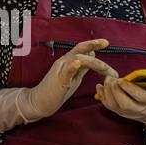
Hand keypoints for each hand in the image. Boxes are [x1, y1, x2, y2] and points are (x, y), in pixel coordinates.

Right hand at [0, 38, 117, 130]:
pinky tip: (77, 63)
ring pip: (76, 59)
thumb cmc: (56, 91)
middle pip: (80, 49)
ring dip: (91, 61)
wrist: (39, 102)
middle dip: (94, 45)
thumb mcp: (74, 77)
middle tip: (106, 44)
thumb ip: (82, 67)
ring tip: (103, 67)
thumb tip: (92, 55)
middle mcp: (64, 62)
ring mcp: (60, 71)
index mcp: (68, 61)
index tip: (106, 42)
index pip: (82, 49)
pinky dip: (71, 67)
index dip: (94, 44)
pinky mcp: (58, 82)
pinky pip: (65, 72)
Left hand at [98, 76, 145, 132]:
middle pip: (124, 104)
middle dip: (115, 90)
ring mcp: (131, 114)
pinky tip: (100, 87)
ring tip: (107, 80)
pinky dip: (103, 97)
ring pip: (115, 107)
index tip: (122, 79)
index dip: (129, 89)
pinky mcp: (123, 114)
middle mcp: (141, 110)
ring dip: (107, 93)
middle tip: (111, 78)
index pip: (140, 97)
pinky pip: (110, 107)